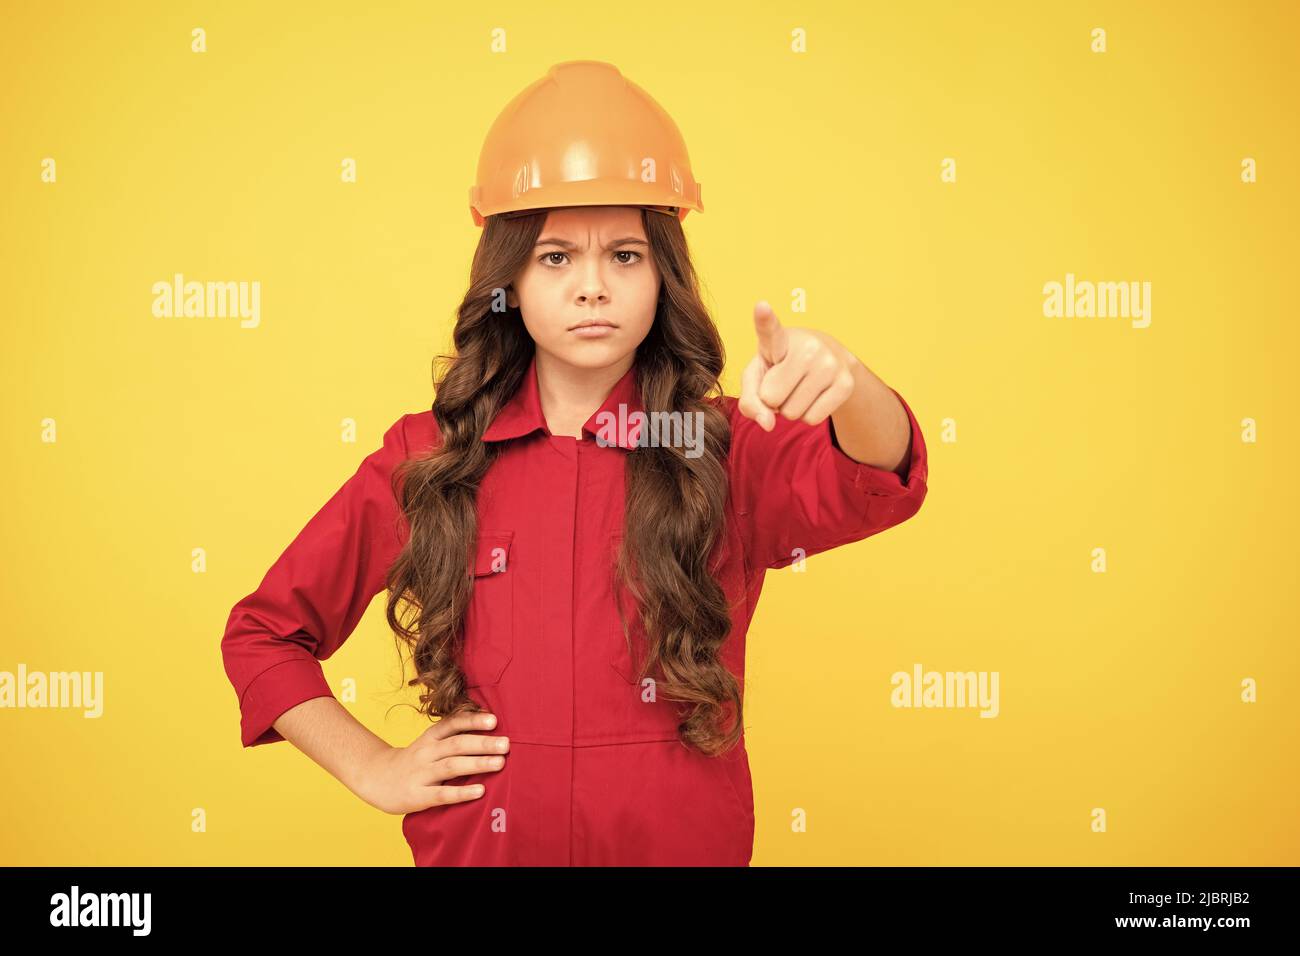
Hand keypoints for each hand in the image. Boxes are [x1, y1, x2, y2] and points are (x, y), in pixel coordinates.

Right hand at [352, 711, 508, 814]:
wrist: (376, 778)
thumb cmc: (413, 760)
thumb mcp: (428, 743)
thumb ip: (452, 736)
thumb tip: (489, 728)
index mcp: (430, 738)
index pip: (452, 724)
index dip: (472, 721)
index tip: (494, 720)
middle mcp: (426, 752)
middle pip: (456, 744)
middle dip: (483, 743)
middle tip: (506, 744)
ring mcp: (421, 774)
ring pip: (451, 766)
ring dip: (477, 763)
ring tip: (500, 763)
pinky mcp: (417, 796)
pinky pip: (442, 794)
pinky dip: (462, 792)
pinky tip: (480, 791)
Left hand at [738, 301, 857, 430]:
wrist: (827, 359)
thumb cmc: (780, 368)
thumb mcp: (757, 377)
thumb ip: (750, 401)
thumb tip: (768, 424)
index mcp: (779, 339)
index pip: (770, 329)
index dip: (765, 319)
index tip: (761, 307)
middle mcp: (807, 346)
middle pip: (772, 398)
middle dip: (773, 399)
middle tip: (784, 382)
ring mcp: (829, 364)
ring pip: (792, 413)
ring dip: (790, 409)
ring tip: (798, 387)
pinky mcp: (845, 384)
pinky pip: (811, 420)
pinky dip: (806, 416)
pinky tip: (812, 396)